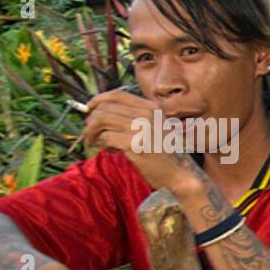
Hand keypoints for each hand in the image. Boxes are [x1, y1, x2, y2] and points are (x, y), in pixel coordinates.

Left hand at [84, 90, 201, 193]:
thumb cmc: (165, 154)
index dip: (97, 100)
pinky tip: (110, 150)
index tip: (88, 109)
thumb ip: (134, 117)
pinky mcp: (134, 144)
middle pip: (105, 107)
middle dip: (91, 121)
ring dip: (92, 132)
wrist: (180, 174)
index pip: (117, 95)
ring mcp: (141, 128)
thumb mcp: (155, 128)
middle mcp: (147, 114)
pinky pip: (106, 138)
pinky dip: (102, 144)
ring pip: (101, 120)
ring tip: (95, 142)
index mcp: (152, 108)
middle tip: (90, 133)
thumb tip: (100, 112)